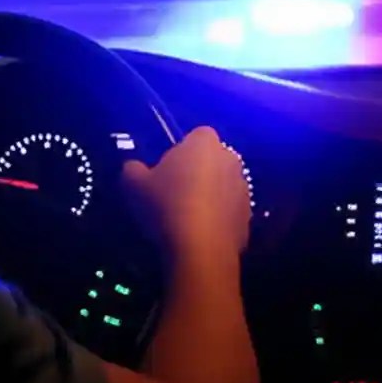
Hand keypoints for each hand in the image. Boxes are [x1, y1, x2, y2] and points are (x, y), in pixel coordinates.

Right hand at [122, 126, 250, 261]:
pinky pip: (230, 209)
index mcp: (205, 143)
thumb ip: (132, 169)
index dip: (182, 150)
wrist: (201, 247)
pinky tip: (201, 232)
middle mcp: (231, 159)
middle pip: (212, 159)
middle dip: (198, 170)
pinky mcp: (248, 214)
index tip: (167, 169)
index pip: (197, 135)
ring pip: (223, 184)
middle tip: (175, 192)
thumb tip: (133, 167)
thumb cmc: (166, 205)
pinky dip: (219, 217)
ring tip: (187, 216)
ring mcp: (244, 187)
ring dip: (210, 194)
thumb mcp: (135, 185)